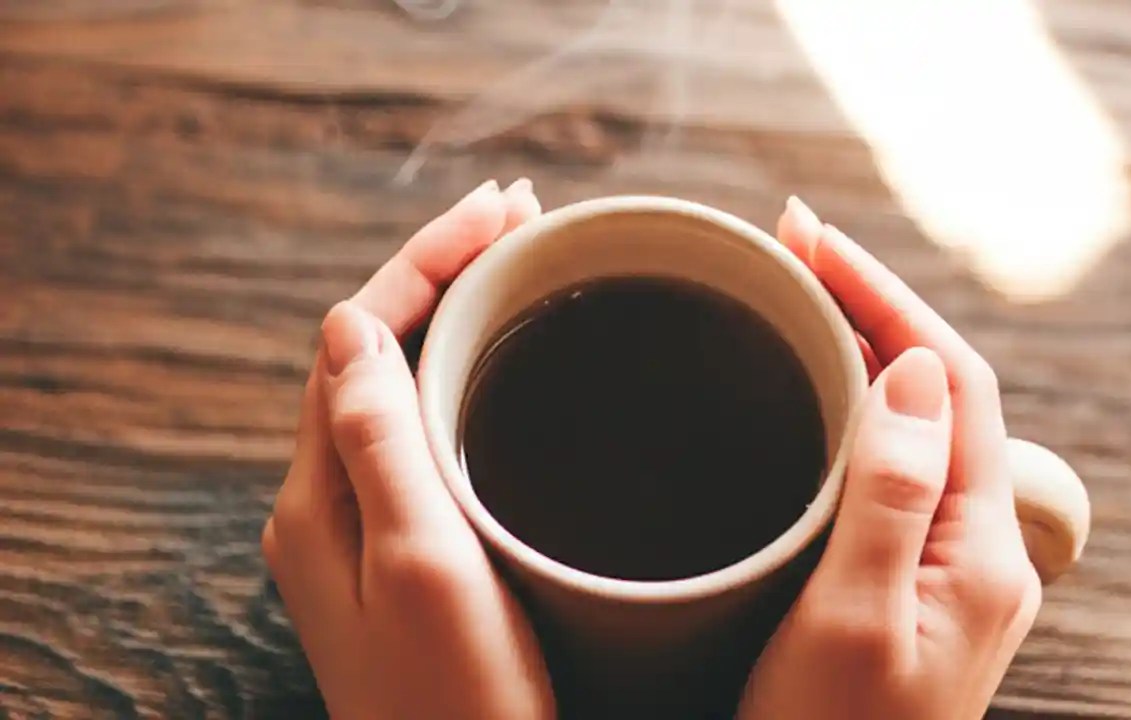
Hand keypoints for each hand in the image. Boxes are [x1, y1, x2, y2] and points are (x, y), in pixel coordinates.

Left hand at [262, 180, 555, 719]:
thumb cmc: (458, 702)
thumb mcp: (420, 564)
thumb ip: (376, 441)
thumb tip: (349, 324)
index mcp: (319, 497)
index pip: (359, 340)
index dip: (425, 261)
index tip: (500, 208)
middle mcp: (330, 502)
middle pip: (376, 350)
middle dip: (442, 271)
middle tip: (519, 213)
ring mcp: (367, 526)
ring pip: (401, 384)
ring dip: (452, 313)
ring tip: (516, 260)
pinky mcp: (411, 548)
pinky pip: (424, 429)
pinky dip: (464, 372)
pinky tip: (507, 363)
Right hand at [737, 198, 1041, 719]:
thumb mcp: (852, 620)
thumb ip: (890, 495)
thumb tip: (910, 367)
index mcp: (979, 549)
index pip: (951, 381)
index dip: (886, 296)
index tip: (810, 237)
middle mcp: (975, 547)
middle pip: (937, 390)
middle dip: (870, 302)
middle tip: (791, 243)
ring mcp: (942, 564)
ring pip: (913, 424)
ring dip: (860, 347)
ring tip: (794, 291)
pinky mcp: (904, 580)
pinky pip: (889, 467)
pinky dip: (848, 407)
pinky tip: (805, 393)